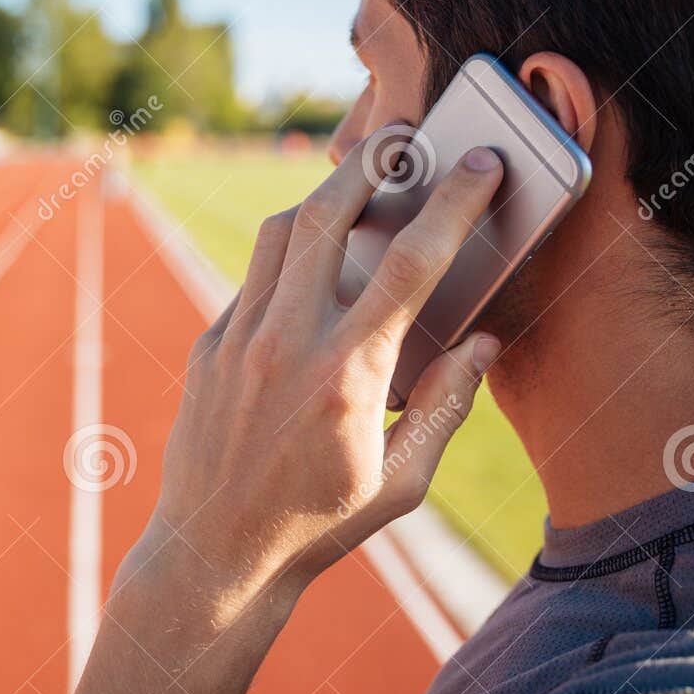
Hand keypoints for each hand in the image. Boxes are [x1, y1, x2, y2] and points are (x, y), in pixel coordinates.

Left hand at [124, 141, 505, 615]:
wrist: (216, 553)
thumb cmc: (320, 525)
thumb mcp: (403, 482)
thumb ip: (448, 405)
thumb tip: (485, 342)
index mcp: (349, 374)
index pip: (414, 262)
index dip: (456, 203)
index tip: (483, 165)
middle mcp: (288, 342)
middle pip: (330, 213)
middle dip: (372, 161)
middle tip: (404, 140)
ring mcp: (239, 339)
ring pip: (281, 232)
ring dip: (324, 199)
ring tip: (359, 189)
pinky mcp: (208, 346)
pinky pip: (253, 279)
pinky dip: (288, 261)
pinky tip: (314, 274)